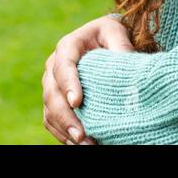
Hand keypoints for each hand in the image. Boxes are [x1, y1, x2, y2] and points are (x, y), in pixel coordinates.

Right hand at [42, 14, 134, 144]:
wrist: (102, 40)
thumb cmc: (110, 34)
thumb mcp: (116, 32)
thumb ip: (120, 44)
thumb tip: (128, 64)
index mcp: (67, 46)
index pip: (64, 66)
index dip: (69, 84)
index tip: (77, 102)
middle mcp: (53, 66)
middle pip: (52, 93)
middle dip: (66, 116)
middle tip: (81, 135)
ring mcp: (51, 85)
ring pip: (49, 110)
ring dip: (64, 130)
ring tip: (83, 144)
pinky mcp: (54, 100)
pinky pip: (51, 120)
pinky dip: (61, 134)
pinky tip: (77, 145)